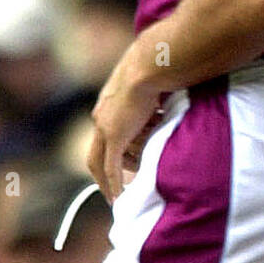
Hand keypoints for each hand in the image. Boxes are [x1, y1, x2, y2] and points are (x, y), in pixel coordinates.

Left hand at [88, 46, 163, 203]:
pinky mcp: (115, 137)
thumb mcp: (152, 80)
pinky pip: (111, 167)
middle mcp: (102, 116)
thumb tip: (168, 95)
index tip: (124, 160)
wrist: (150, 63)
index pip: (105, 133)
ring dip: (115, 177)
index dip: (111, 149)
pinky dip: (113, 184)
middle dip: (102, 172)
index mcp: (109, 103)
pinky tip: (118, 199)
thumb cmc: (157, 63)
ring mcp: (106, 127)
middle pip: (96, 152)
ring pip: (103, 161)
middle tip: (113, 188)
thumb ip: (154, 91)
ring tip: (126, 192)